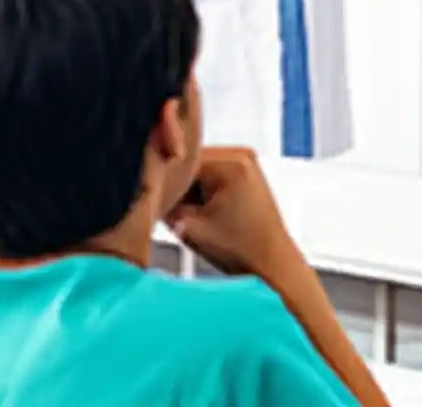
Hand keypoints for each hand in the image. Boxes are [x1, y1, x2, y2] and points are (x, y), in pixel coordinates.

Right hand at [164, 146, 301, 279]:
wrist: (273, 266)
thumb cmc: (241, 252)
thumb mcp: (189, 228)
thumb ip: (163, 204)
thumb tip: (147, 189)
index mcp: (230, 164)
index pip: (178, 161)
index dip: (163, 182)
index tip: (155, 200)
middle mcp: (240, 154)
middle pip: (188, 161)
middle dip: (177, 185)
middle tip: (175, 213)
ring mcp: (246, 162)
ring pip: (198, 168)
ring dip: (189, 189)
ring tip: (194, 216)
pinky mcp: (246, 173)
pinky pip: (212, 174)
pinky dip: (203, 191)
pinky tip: (206, 213)